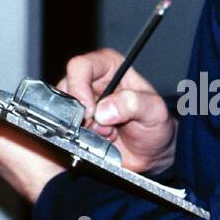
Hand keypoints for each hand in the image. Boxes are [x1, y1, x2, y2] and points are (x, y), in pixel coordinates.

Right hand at [57, 48, 176, 174]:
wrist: (153, 153)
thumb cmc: (156, 124)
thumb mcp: (153, 111)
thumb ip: (132, 104)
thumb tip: (103, 110)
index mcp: (109, 66)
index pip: (80, 66)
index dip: (80, 88)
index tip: (91, 111)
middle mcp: (91, 82)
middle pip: (66, 90)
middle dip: (82, 115)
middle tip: (104, 127)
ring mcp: (81, 103)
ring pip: (63, 113)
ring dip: (85, 130)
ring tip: (108, 134)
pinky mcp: (76, 123)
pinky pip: (66, 131)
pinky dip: (82, 140)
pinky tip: (101, 141)